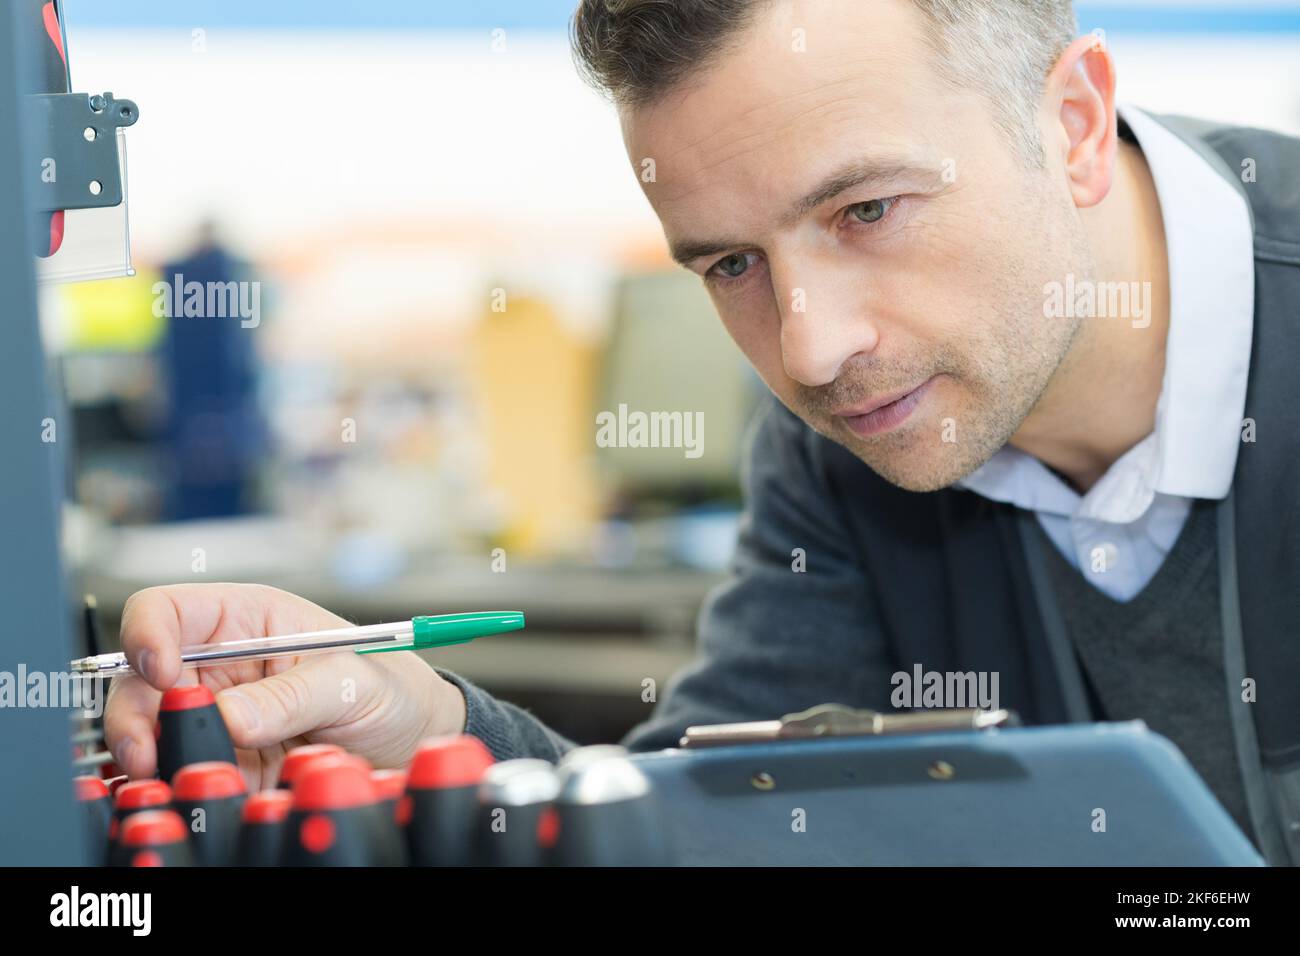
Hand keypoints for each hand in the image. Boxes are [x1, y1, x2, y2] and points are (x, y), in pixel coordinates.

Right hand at [104, 583, 466, 789]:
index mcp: (249, 620)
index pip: (167, 610)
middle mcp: (223, 664)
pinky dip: (184, 787)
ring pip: (154, 732)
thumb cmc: (393, 689)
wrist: (416, 741)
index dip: (149, 636)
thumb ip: (292, 697)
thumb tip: (231, 717)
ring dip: (155, 757)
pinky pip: (187, 774)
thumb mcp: (352, 682)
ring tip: (176, 777)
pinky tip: (204, 793)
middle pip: (143, 679)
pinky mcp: (230, 761)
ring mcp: (221, 714)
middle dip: (135, 715)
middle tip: (148, 752)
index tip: (163, 675)